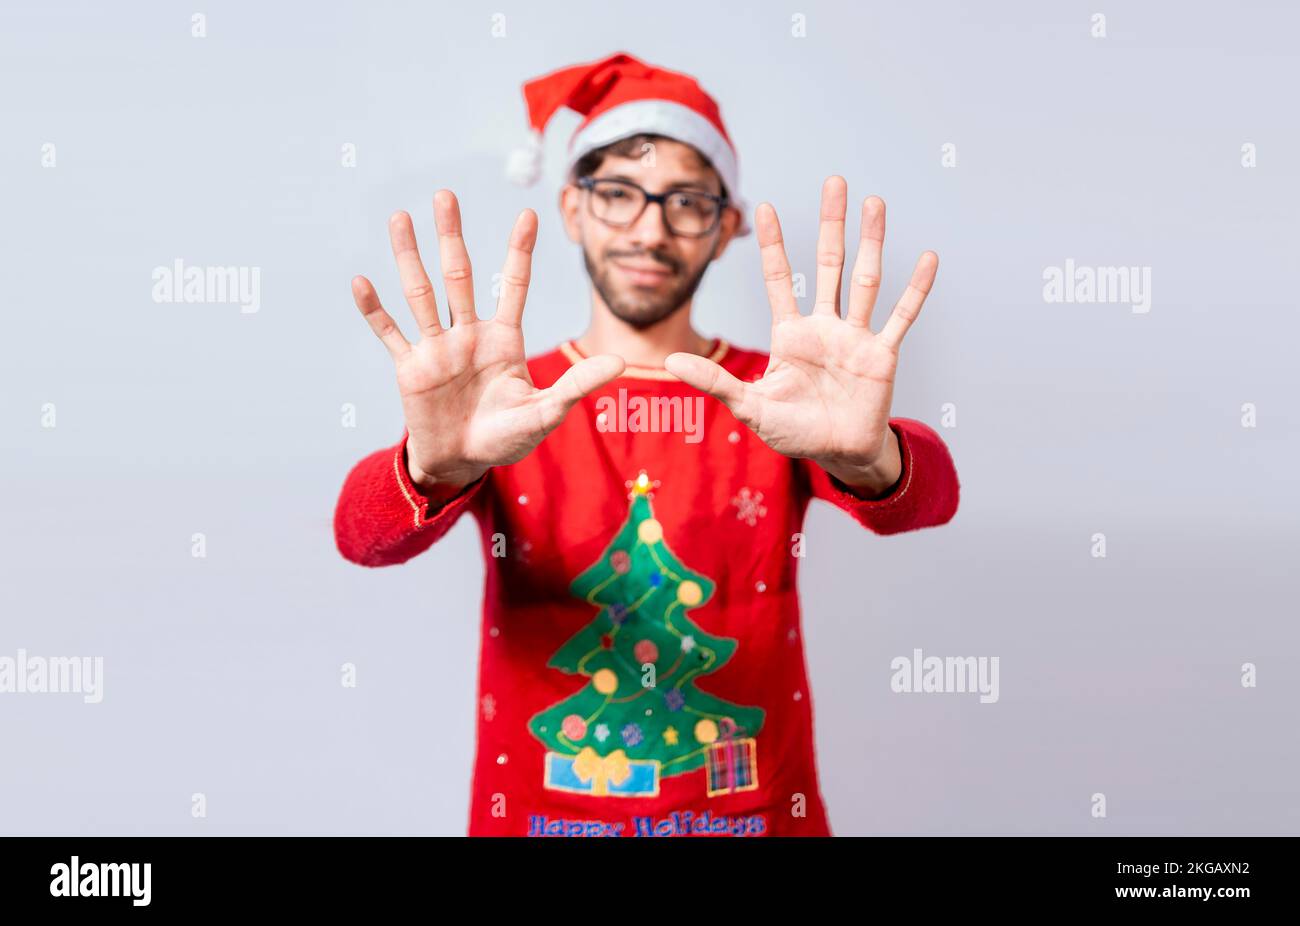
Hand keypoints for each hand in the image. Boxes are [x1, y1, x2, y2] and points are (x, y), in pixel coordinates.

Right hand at [351, 191, 624, 489]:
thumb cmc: (507, 437)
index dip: (519, 252)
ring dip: (410, 257)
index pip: (514, 286)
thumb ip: (578, 385)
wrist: (463, 463)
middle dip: (452, 236)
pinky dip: (375, 311)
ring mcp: (437, 348)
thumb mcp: (546, 412)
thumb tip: (622, 362)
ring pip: (421, 294)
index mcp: (503, 340)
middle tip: (446, 195)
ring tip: (400, 218)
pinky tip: (362, 282)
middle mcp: (468, 334)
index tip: (528, 214)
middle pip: (458, 275)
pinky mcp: (410, 368)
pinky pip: (390, 334)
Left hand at [664, 177, 937, 494]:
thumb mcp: (749, 407)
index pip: (779, 278)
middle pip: (828, 264)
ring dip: (871, 241)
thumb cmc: (793, 431)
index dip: (772, 245)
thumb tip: (670, 362)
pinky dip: (915, 290)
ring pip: (864, 279)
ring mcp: (855, 337)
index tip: (762, 207)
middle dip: (831, 224)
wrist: (836, 455)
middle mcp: (824, 327)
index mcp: (791, 334)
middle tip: (835, 182)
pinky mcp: (882, 355)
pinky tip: (928, 258)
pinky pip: (900, 317)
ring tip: (875, 202)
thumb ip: (715, 383)